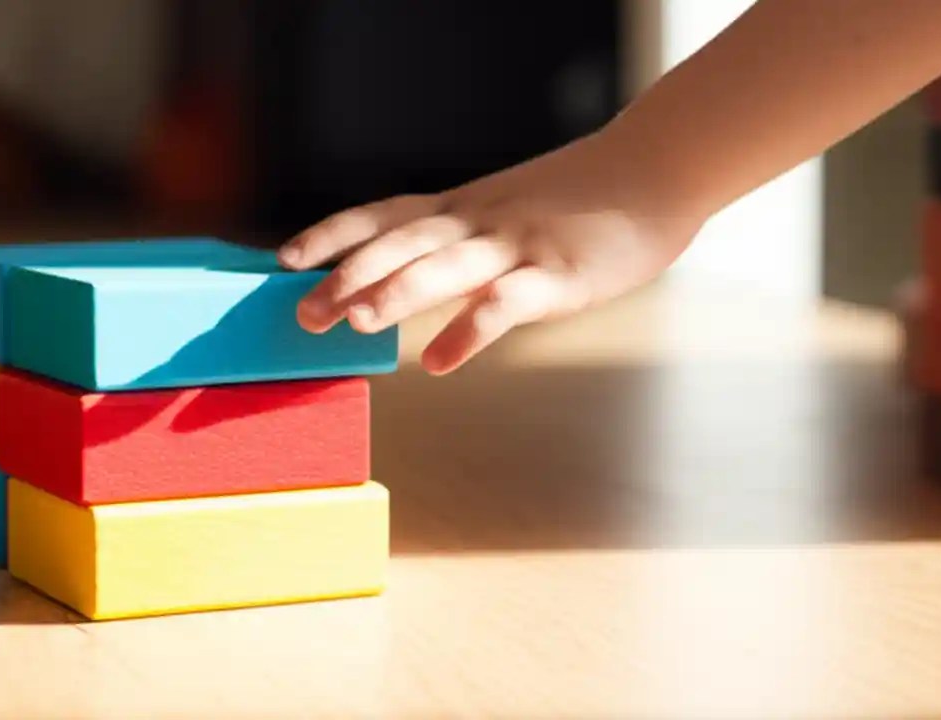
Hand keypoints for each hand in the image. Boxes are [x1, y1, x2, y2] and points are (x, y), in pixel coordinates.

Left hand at [277, 130, 706, 374]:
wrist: (654, 171)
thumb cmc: (575, 200)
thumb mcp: (502, 209)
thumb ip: (457, 239)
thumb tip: (406, 277)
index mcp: (461, 208)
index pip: (381, 216)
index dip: (331, 234)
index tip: (286, 258)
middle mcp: (478, 221)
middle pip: (401, 243)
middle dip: (347, 276)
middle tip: (302, 314)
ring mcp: (517, 244)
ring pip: (446, 266)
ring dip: (397, 292)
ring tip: (355, 322)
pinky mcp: (560, 273)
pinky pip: (508, 303)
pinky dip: (471, 331)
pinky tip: (442, 364)